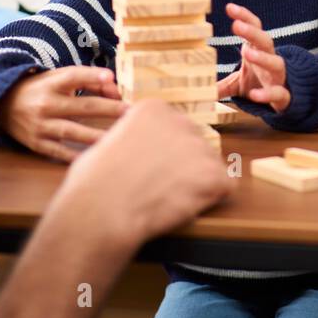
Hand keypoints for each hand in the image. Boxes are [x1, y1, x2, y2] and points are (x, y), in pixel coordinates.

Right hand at [0, 66, 126, 162]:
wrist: (1, 106)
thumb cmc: (41, 90)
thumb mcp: (58, 79)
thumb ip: (87, 80)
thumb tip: (114, 87)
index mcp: (51, 83)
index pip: (73, 77)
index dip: (91, 76)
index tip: (111, 77)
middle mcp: (46, 104)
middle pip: (81, 106)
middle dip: (107, 109)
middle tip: (130, 112)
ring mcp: (41, 125)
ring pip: (72, 131)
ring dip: (96, 136)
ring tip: (117, 138)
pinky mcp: (37, 143)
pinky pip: (59, 152)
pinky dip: (75, 156)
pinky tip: (92, 160)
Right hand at [57, 98, 232, 249]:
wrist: (101, 208)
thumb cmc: (93, 182)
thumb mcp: (108, 142)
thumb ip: (133, 138)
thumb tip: (138, 147)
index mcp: (154, 109)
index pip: (176, 128)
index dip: (166, 153)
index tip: (152, 168)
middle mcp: (181, 121)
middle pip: (196, 145)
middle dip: (185, 167)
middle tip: (162, 187)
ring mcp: (200, 147)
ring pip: (211, 167)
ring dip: (196, 185)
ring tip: (168, 200)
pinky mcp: (214, 175)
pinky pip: (224, 188)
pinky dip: (210, 200)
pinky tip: (183, 207)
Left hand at [217, 3, 288, 111]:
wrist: (283, 103)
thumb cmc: (259, 85)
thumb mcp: (237, 84)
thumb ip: (221, 85)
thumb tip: (199, 88)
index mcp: (259, 51)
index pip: (255, 28)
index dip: (244, 16)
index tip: (229, 7)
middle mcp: (271, 59)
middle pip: (265, 40)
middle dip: (252, 32)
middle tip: (236, 25)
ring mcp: (278, 77)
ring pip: (276, 63)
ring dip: (262, 57)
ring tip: (247, 53)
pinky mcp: (284, 96)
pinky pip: (278, 93)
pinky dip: (267, 94)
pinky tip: (254, 94)